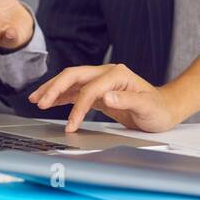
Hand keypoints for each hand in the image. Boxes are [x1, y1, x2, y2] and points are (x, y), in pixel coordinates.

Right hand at [29, 63, 183, 132]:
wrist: (164, 109)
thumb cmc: (158, 108)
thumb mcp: (146, 106)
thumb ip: (127, 100)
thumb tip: (107, 97)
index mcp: (117, 74)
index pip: (90, 88)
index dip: (78, 106)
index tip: (71, 124)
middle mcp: (106, 74)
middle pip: (74, 76)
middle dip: (55, 87)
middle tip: (39, 101)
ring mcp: (101, 82)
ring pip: (71, 81)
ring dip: (53, 89)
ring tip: (36, 99)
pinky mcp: (98, 92)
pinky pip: (75, 91)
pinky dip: (61, 96)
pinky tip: (50, 101)